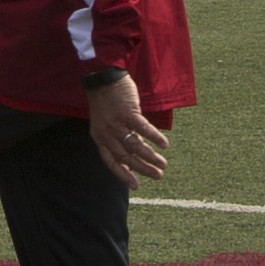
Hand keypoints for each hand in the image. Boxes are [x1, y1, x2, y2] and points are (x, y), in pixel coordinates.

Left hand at [86, 74, 169, 189]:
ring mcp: (116, 123)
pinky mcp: (127, 112)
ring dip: (150, 157)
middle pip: (125, 156)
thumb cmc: (106, 103)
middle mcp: (106, 133)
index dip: (123, 174)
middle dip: (143, 168)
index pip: (110, 161)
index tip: (136, 186)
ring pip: (135, 145)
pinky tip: (164, 145)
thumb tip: (130, 159)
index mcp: (100, 138)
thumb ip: (117, 140)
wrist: (103, 79)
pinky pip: (142, 128)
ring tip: (163, 164)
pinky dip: (154, 137)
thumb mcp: (105, 124)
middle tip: (158, 175)